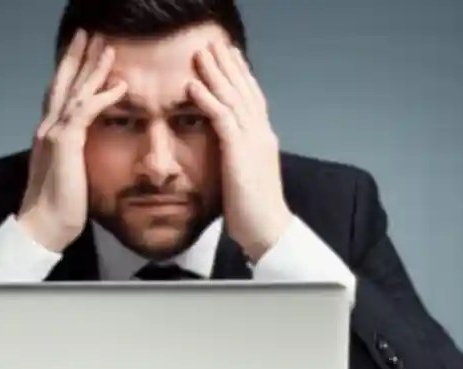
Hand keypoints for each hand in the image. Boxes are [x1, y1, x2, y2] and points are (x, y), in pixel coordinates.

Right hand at [17, 30, 127, 252]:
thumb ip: (74, 153)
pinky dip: (103, 96)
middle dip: (76, 57)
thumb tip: (84, 148)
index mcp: (48, 133)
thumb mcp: (69, 171)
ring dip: (92, 68)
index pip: (59, 93)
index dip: (69, 71)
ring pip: (75, 91)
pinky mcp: (65, 143)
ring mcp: (54, 133)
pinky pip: (85, 111)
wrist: (44, 225)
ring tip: (106, 47)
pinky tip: (119, 86)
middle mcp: (48, 127)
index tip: (81, 52)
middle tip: (87, 34)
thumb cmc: (59, 206)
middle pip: (63, 82)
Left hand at [188, 42, 292, 261]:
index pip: (253, 100)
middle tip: (215, 44)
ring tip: (201, 54)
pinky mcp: (240, 153)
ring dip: (216, 74)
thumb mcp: (246, 177)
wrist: (268, 231)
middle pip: (244, 91)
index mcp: (263, 140)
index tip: (230, 58)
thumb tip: (228, 153)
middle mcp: (261, 135)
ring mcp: (253, 141)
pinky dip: (207, 100)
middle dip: (229, 66)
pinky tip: (194, 86)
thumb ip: (240, 159)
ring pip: (234, 98)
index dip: (241, 77)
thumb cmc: (255, 212)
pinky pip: (222, 119)